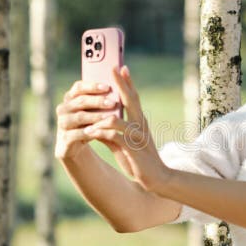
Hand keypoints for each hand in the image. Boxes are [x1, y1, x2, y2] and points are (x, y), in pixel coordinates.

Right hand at [55, 80, 115, 160]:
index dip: (92, 86)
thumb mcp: (93, 111)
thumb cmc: (88, 123)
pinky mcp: (64, 138)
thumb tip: (119, 90)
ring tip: (110, 117)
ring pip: (79, 117)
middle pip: (81, 101)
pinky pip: (77, 134)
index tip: (108, 87)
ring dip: (96, 116)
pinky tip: (99, 131)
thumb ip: (100, 101)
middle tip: (113, 103)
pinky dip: (88, 132)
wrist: (76, 146)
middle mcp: (63, 108)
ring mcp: (62, 123)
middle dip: (98, 101)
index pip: (79, 87)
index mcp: (70, 98)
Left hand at [82, 65, 171, 192]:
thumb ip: (112, 132)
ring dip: (101, 115)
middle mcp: (141, 125)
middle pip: (131, 100)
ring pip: (118, 119)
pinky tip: (91, 132)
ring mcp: (138, 136)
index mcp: (140, 122)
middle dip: (121, 84)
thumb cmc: (139, 160)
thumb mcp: (124, 144)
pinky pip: (115, 137)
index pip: (134, 98)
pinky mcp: (133, 149)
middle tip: (113, 67)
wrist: (157, 178)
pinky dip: (102, 132)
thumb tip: (96, 123)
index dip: (127, 82)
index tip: (121, 66)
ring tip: (88, 114)